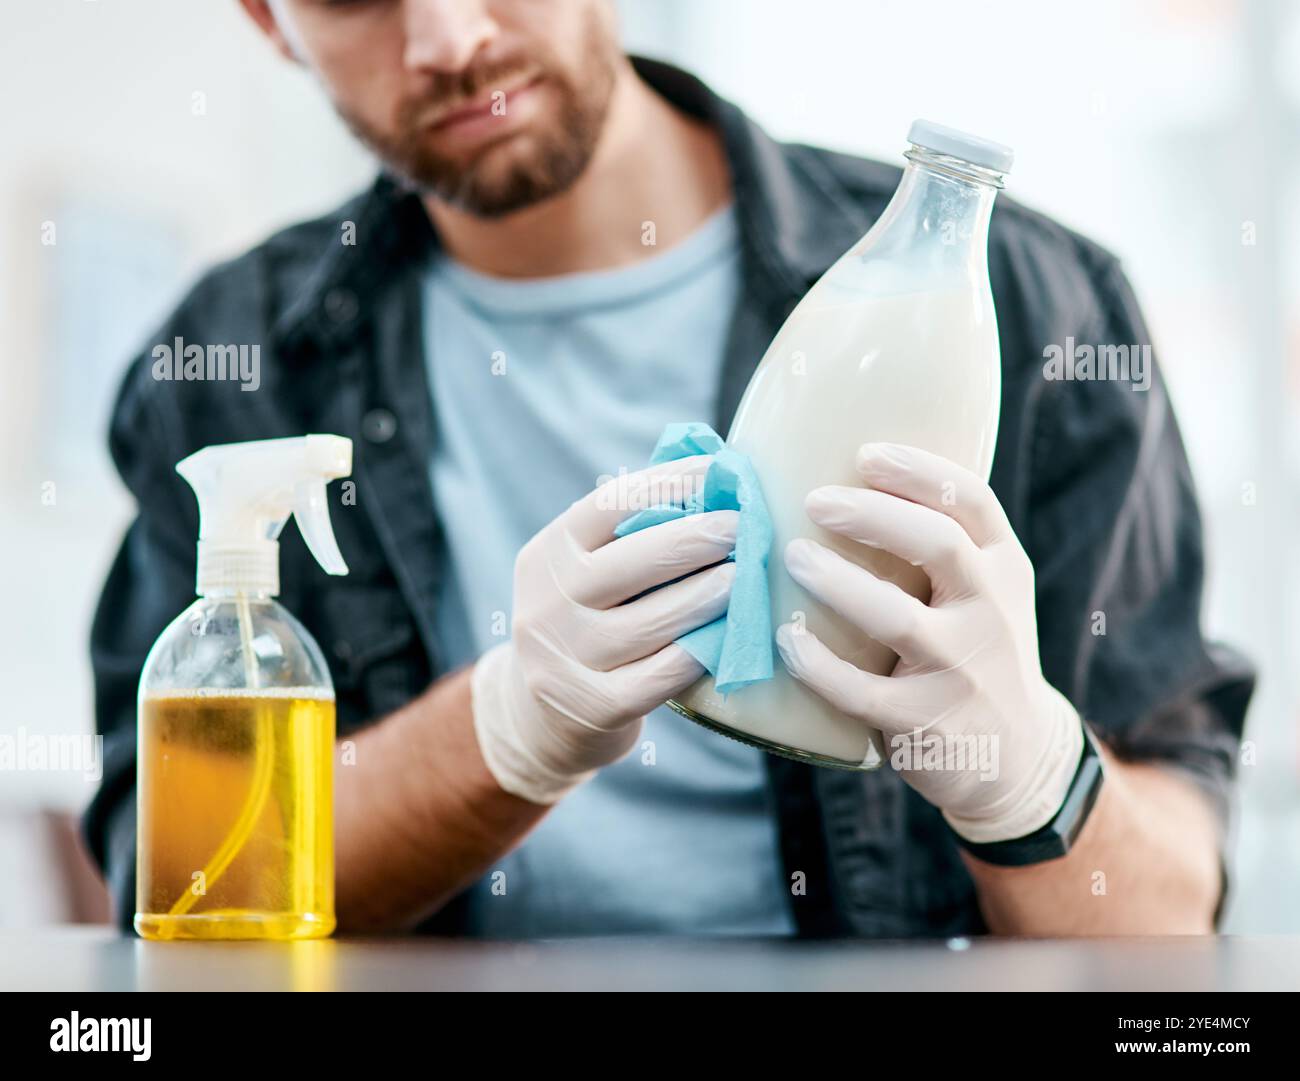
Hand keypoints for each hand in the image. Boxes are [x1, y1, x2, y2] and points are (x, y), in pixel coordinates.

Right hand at [471, 455, 736, 804]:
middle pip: (630, 563)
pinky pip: (660, 675)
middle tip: (742, 527)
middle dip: (694, 539)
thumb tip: (716, 482)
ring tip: (743, 577)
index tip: (721, 471)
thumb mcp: (585, 574)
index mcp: (547, 556)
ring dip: (705, 595)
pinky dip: (699, 650)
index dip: (669, 483)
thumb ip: (631, 536)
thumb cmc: (589, 625)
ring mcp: (567, 660)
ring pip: (650, 622)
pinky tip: (728, 633)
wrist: (542, 718)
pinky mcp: (595, 708)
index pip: (608, 505)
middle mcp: (547, 605)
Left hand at [774, 442, 1083, 842]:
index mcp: (1003, 569)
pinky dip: (817, 663)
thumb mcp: (985, 593)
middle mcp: (991, 613)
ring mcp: (961, 670)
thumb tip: (852, 478)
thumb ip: (945, 546)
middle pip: (938, 545)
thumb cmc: (976, 653)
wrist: (1016, 757)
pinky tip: (787, 637)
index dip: (919, 471)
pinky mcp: (924, 722)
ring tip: (793, 556)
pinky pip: (860, 691)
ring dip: (838, 583)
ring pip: (898, 618)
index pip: (972, 502)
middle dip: (872, 515)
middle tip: (814, 499)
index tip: (866, 453)